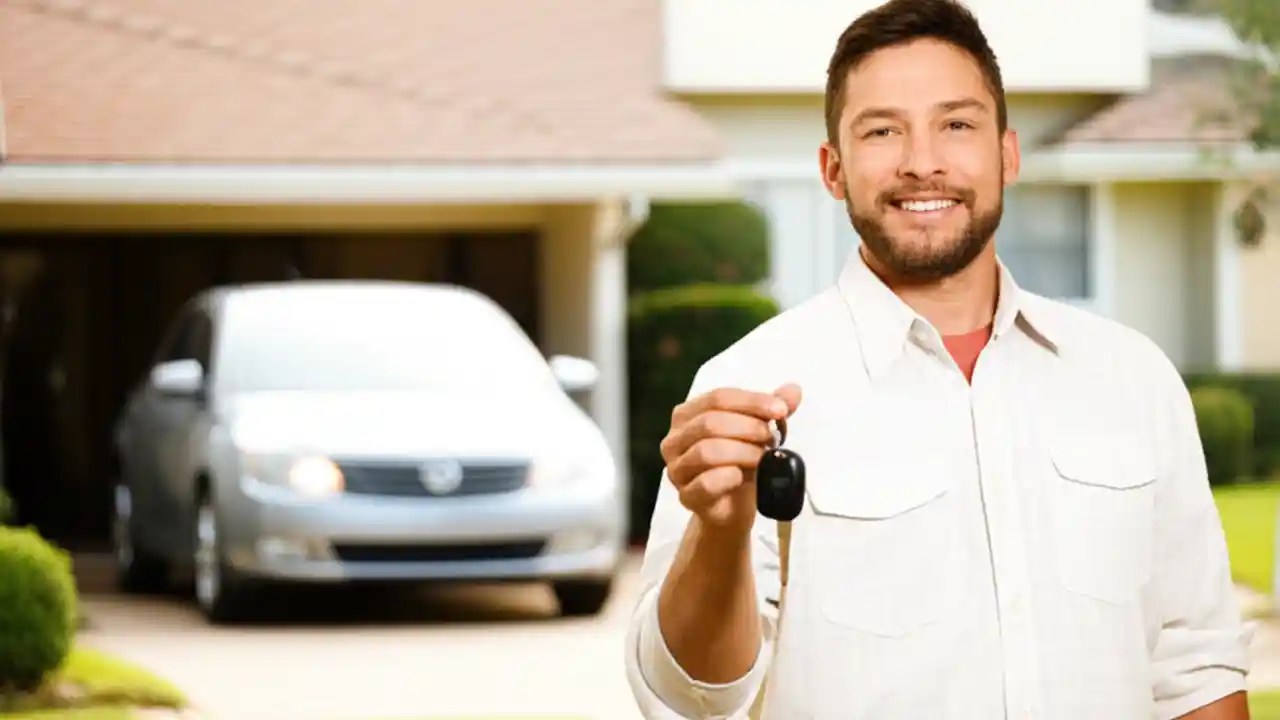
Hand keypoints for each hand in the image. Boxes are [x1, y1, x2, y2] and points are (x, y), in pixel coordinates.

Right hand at [660, 384, 802, 532]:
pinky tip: (741, 477)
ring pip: (706, 452)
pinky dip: (727, 478)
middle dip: (748, 428)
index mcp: (687, 415)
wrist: (732, 507)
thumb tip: (793, 390)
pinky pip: (705, 484)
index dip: (752, 401)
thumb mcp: (758, 432)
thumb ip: (772, 410)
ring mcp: (677, 469)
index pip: (718, 398)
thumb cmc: (740, 463)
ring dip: (742, 452)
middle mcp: (675, 440)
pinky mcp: (686, 497)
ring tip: (762, 458)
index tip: (781, 410)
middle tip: (772, 438)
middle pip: (710, 423)